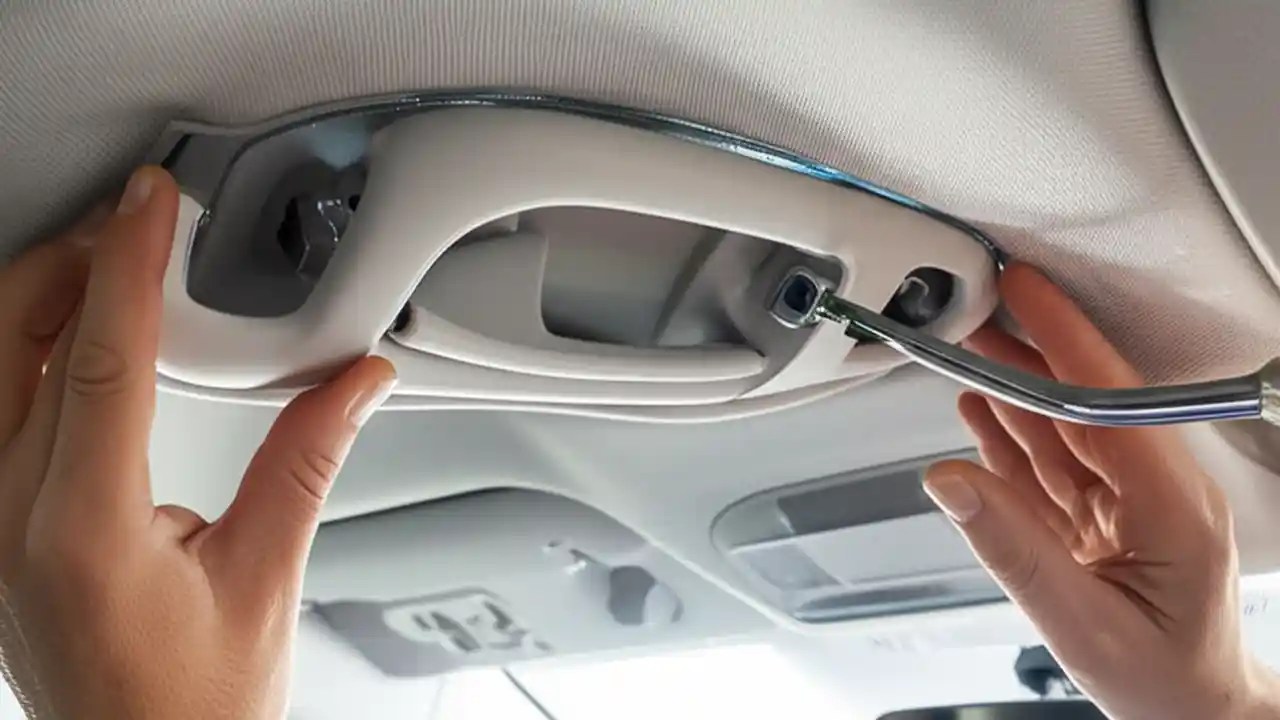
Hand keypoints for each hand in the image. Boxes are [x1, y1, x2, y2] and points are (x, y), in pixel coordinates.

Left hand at [0, 167, 396, 718]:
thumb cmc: (197, 708)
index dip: (128, 266)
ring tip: (111, 266)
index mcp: (81, 532)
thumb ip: (309, 460)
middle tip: (133, 223)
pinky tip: (75, 338)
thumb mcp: (266, 576)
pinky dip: (26, 349)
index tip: (149, 203)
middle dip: (66, 261)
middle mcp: (7, 522)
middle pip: (9, 340)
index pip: (100, 360)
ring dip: (39, 298)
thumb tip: (356, 379)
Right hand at [924, 263, 1279, 718]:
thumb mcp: (1081, 626)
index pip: (1114, 403)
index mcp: (1176, 510)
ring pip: (1067, 431)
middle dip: (1030, 356)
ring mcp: (1133, 506)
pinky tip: (985, 413)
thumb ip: (1011, 549)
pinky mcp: (1106, 521)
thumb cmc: (1161, 683)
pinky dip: (1014, 437)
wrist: (1191, 715)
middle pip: (1086, 405)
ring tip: (970, 353)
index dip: (1066, 341)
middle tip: (978, 315)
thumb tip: (950, 482)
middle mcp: (1160, 496)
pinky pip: (1055, 465)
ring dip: (1017, 391)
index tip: (1029, 294)